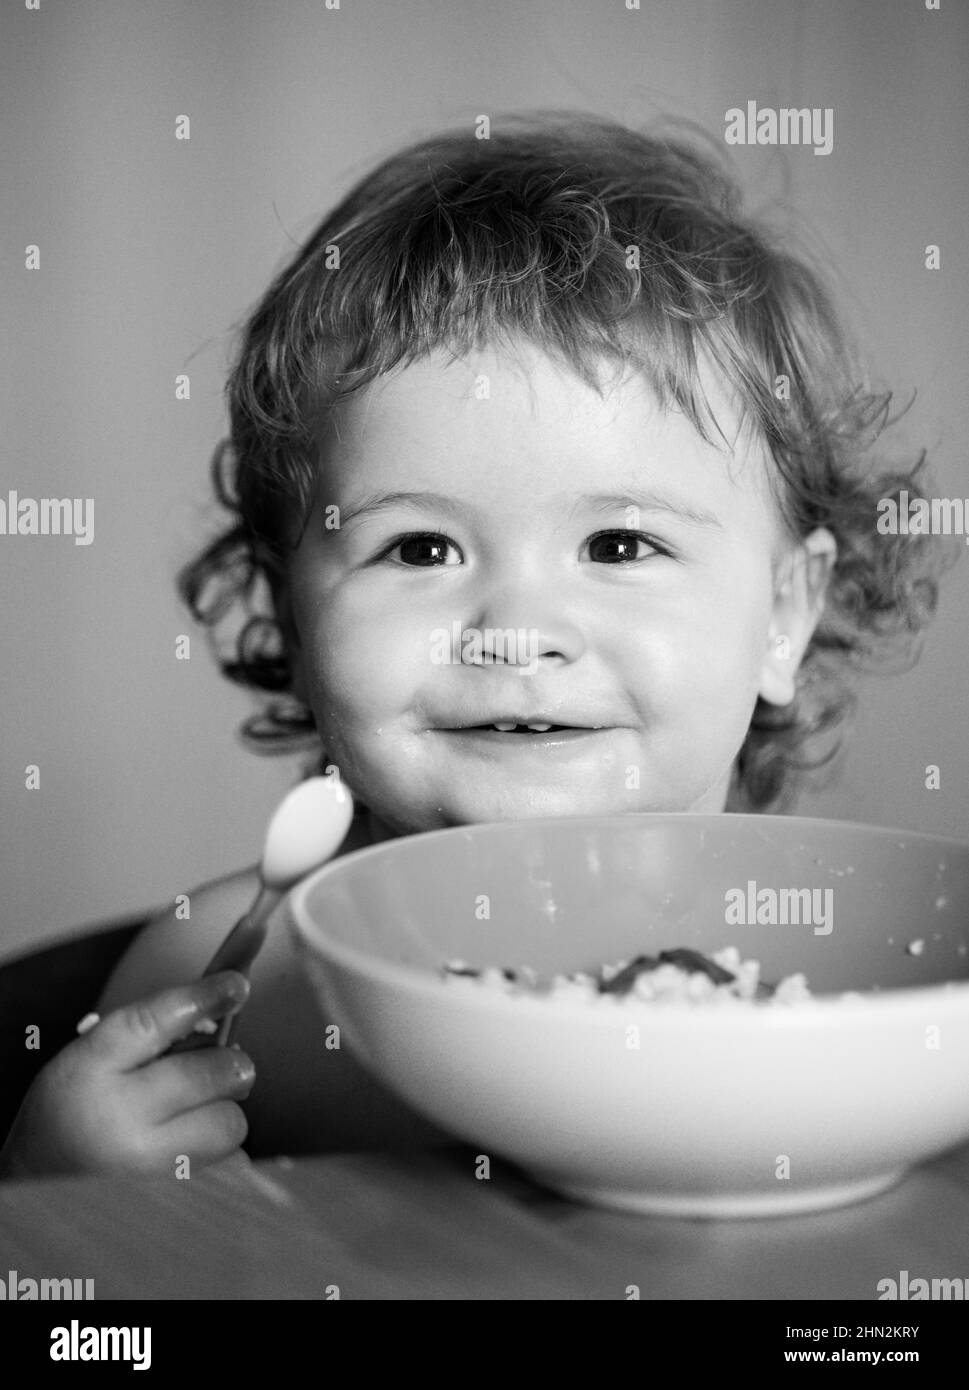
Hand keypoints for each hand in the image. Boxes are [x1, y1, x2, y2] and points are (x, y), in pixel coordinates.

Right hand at [0, 972, 254, 1180]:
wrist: (39, 1188)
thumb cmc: (75, 1112)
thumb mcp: (91, 1059)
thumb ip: (150, 1036)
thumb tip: (222, 1018)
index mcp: (92, 1068)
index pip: (156, 1021)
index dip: (203, 998)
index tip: (235, 985)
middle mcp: (118, 1118)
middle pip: (210, 1075)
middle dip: (231, 1065)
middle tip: (228, 1065)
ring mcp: (144, 1166)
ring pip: (227, 1124)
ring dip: (222, 1113)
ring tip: (192, 1117)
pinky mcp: (170, 1199)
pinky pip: (227, 1166)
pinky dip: (219, 1154)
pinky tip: (187, 1151)